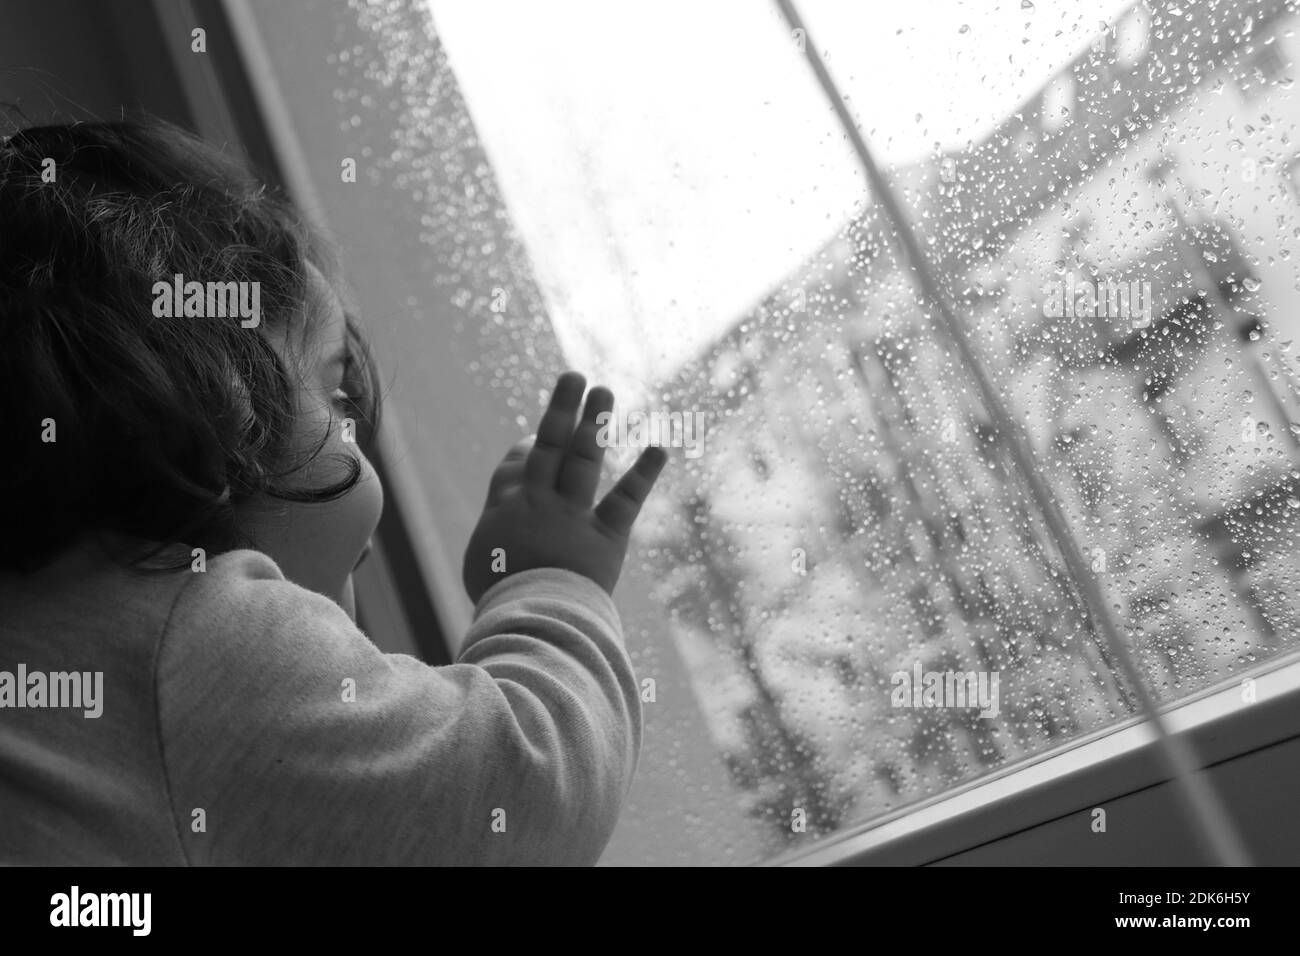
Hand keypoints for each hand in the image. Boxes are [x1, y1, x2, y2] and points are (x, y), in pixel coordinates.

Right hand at [462, 371, 667, 603]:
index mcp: (505, 507)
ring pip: (583, 457)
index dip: (527, 447)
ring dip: (594, 422)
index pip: (517, 466)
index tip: (536, 437)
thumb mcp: (480, 566)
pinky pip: (625, 499)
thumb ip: (492, 543)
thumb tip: (497, 544)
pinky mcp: (605, 536)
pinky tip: (659, 448)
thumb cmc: (502, 599)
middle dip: (564, 408)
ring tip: (603, 391)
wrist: (530, 617)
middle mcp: (539, 500)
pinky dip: (644, 474)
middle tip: (576, 376)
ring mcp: (573, 515)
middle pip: (550, 444)